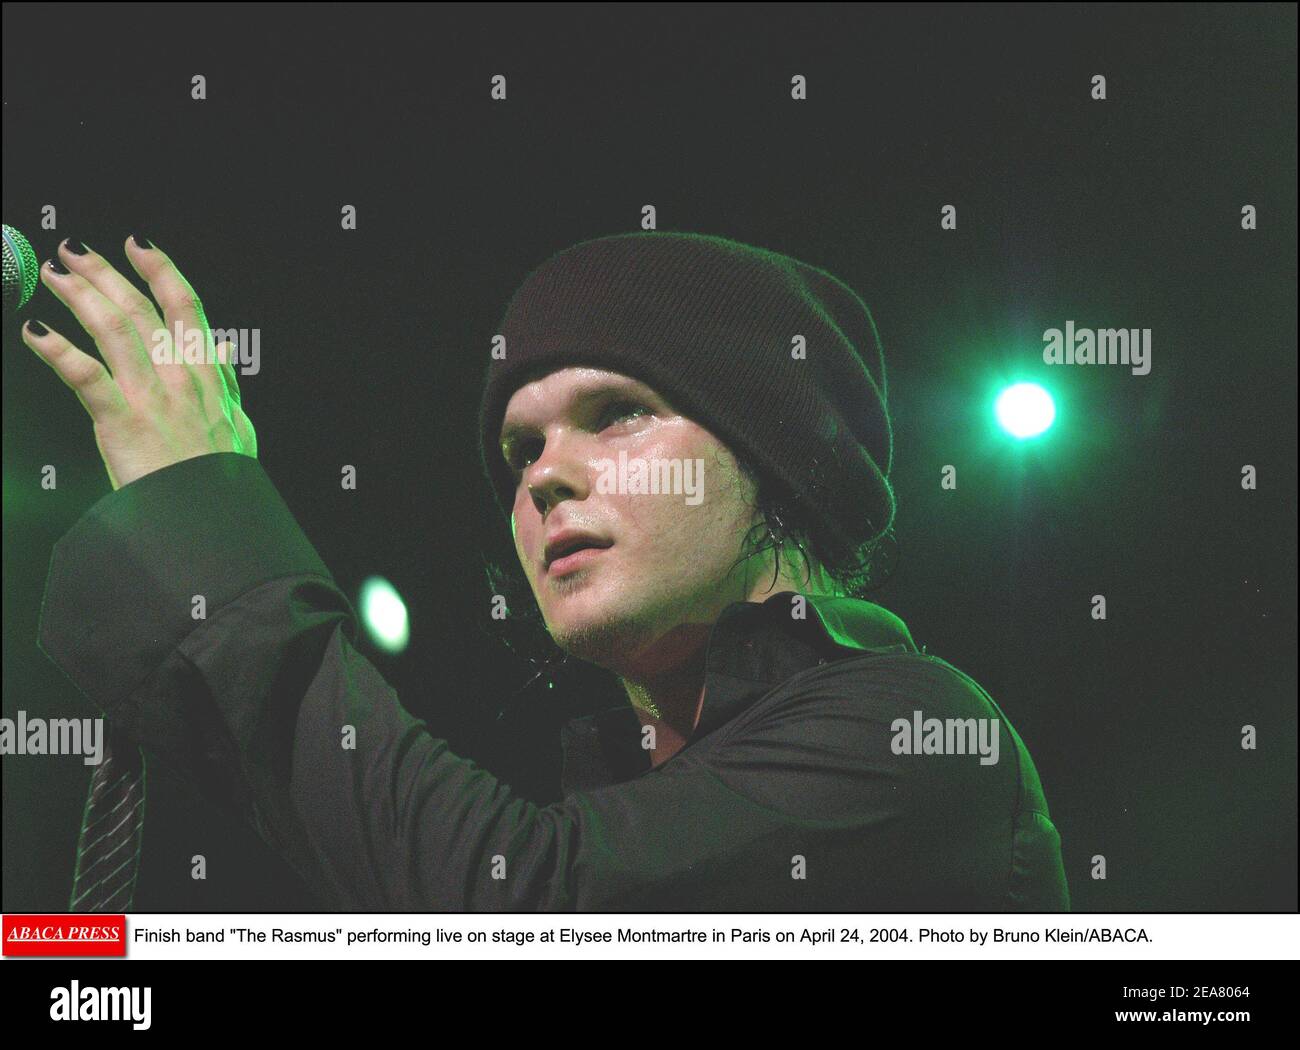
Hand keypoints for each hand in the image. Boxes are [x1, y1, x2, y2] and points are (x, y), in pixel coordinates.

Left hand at [22, 235, 256, 490]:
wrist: (212, 521)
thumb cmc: (222, 483)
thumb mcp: (238, 428)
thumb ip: (227, 385)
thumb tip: (223, 350)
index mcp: (207, 378)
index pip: (185, 310)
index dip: (161, 272)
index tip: (139, 246)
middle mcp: (180, 378)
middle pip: (141, 310)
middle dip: (106, 274)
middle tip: (75, 251)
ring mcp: (152, 398)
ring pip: (114, 330)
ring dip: (81, 297)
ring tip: (55, 276)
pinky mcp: (122, 421)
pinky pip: (85, 376)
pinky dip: (58, 350)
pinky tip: (36, 332)